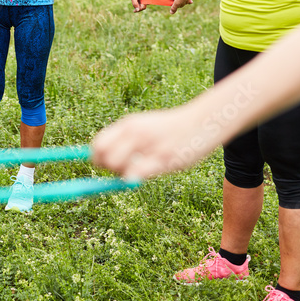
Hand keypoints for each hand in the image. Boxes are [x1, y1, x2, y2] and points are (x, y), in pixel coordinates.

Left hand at [91, 107, 208, 179]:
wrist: (202, 121)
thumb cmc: (170, 130)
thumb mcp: (144, 127)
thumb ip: (124, 140)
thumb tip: (102, 158)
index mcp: (128, 124)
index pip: (98, 144)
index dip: (97, 159)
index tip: (105, 166)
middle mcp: (134, 133)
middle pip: (103, 157)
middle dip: (108, 169)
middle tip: (123, 171)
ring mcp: (148, 145)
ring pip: (116, 165)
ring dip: (121, 175)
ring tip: (137, 172)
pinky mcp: (163, 158)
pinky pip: (135, 173)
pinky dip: (132, 179)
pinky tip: (144, 176)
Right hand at [169, 0, 193, 14]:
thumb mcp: (177, 3)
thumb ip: (174, 8)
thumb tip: (171, 13)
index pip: (172, 3)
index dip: (175, 5)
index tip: (178, 4)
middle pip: (178, 3)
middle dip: (182, 4)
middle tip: (183, 1)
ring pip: (182, 2)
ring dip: (185, 2)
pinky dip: (188, 0)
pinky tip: (190, 0)